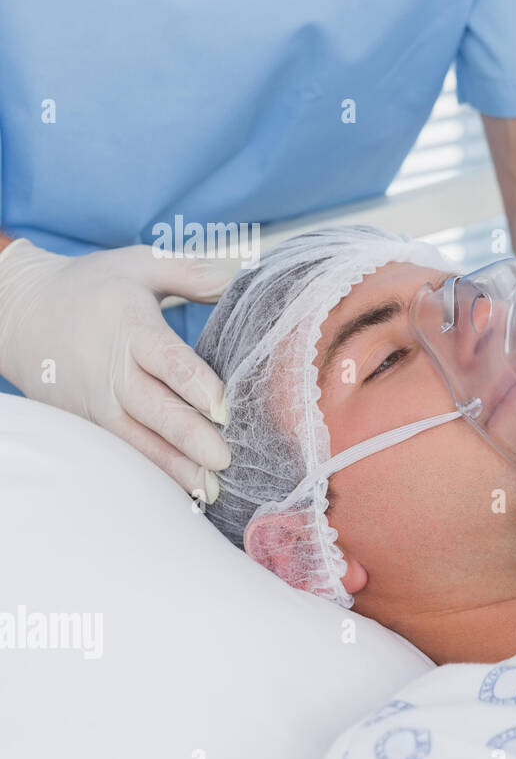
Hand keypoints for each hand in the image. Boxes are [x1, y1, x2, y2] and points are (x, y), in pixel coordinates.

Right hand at [0, 238, 235, 500]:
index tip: (223, 407)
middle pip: (152, 408)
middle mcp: (109, 370)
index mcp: (129, 327)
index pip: (164, 359)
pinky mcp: (87, 423)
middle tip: (224, 459)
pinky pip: (122, 451)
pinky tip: (183, 493)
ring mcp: (95, 402)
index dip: (194, 383)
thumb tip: (250, 276)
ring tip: (210, 489)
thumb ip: (197, 273)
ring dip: (173, 467)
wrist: (18, 311)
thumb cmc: (93, 286)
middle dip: (189, 437)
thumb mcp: (142, 265)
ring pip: (136, 440)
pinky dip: (151, 473)